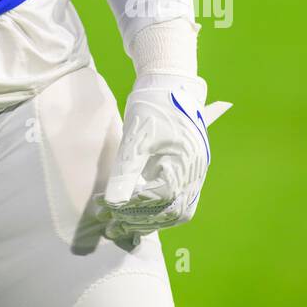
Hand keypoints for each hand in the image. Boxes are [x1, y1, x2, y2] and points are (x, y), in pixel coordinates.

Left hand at [99, 73, 230, 247]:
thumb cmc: (152, 104)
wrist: (169, 82)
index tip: (109, 209)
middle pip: (173, 211)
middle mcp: (196, 171)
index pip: (162, 198)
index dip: (135, 208)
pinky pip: (178, 201)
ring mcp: (196, 172)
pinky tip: (136, 213)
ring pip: (177, 210)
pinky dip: (158, 211)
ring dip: (149, 220)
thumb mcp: (135, 136)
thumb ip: (126, 171)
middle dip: (141, 221)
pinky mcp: (189, 171)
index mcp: (187, 161)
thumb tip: (113, 202)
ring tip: (120, 224)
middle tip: (111, 223)